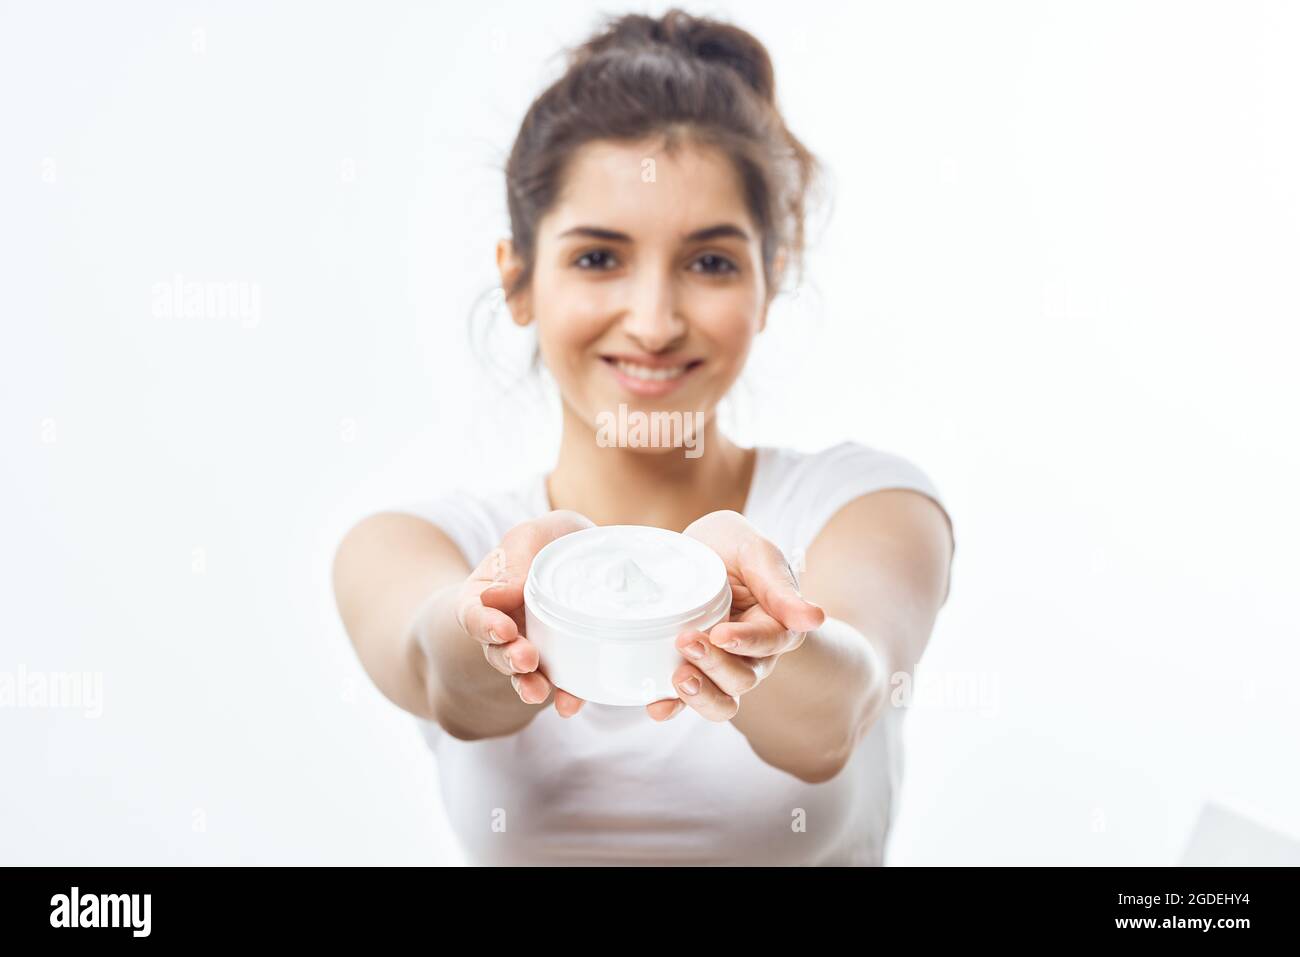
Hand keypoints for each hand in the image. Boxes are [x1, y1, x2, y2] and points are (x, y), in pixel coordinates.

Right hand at [452, 509, 593, 716]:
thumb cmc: (548, 542)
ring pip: (523, 672)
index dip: (483, 624)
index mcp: (486, 596)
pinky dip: (564, 695)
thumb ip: (516, 555)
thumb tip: (500, 595)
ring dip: (528, 683)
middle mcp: (505, 628)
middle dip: (507, 658)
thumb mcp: (531, 536)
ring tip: (539, 691)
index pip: (473, 614)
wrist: (582, 555)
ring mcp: (533, 648)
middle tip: (525, 658)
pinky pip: (561, 683)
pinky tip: (569, 704)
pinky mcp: (562, 663)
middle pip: (497, 650)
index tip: (503, 628)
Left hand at [644, 510, 824, 722]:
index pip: (769, 642)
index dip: (746, 643)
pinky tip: (657, 706)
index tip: (721, 634)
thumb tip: (814, 619)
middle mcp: (752, 654)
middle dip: (716, 666)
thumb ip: (779, 585)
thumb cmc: (732, 545)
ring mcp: (722, 666)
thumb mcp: (755, 552)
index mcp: (775, 624)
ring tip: (679, 678)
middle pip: (744, 678)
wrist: (695, 546)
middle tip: (686, 641)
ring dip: (701, 696)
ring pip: (722, 700)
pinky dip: (672, 707)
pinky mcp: (691, 671)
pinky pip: (685, 701)